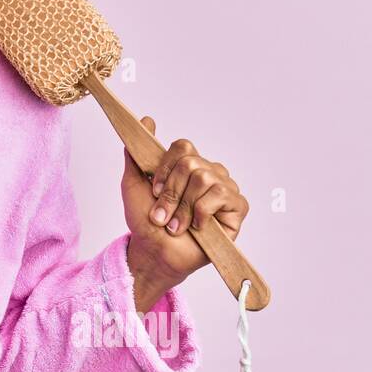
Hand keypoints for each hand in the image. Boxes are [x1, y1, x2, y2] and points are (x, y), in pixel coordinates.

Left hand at [119, 116, 248, 288]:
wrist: (155, 251)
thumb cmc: (146, 220)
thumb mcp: (133, 182)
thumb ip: (137, 152)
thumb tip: (146, 120)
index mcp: (188, 165)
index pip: (183, 147)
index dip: (166, 168)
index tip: (153, 190)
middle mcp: (209, 173)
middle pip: (192, 163)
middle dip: (171, 193)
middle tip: (162, 214)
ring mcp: (224, 189)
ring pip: (205, 178)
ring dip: (183, 206)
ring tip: (176, 225)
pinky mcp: (237, 208)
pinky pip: (221, 196)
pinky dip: (201, 213)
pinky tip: (196, 227)